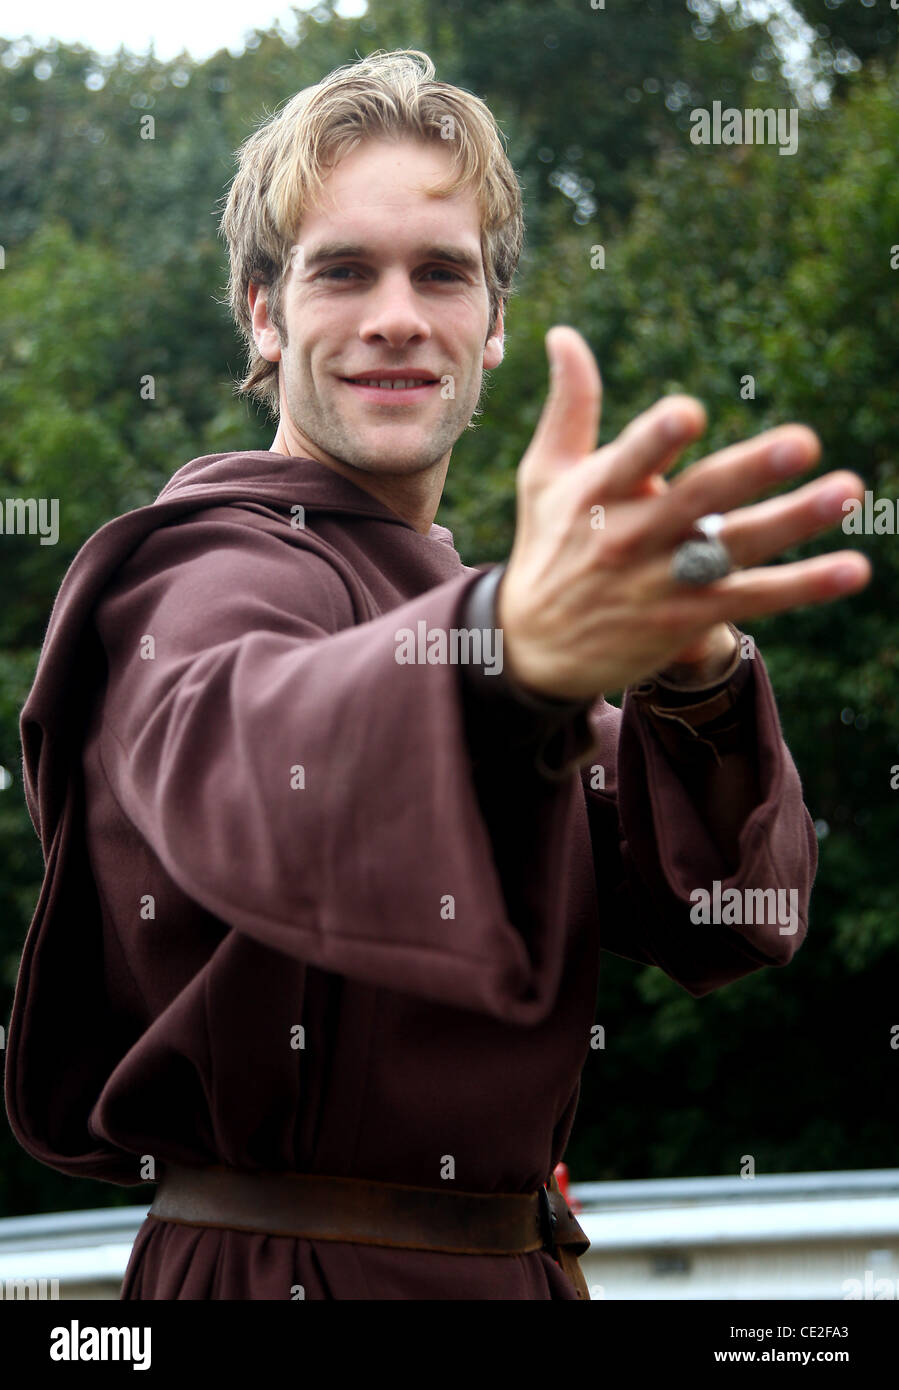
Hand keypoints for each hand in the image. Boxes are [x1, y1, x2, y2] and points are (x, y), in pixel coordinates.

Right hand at [497, 326, 870, 700]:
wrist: (534, 649)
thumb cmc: (548, 546)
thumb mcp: (545, 476)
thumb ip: (570, 405)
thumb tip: (564, 333)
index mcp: (598, 492)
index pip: (630, 459)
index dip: (658, 438)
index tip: (689, 412)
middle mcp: (631, 536)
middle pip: (697, 500)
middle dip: (749, 471)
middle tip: (803, 441)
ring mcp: (662, 581)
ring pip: (733, 548)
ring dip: (793, 520)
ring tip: (849, 491)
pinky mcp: (687, 618)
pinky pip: (753, 600)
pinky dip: (803, 586)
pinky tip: (852, 570)